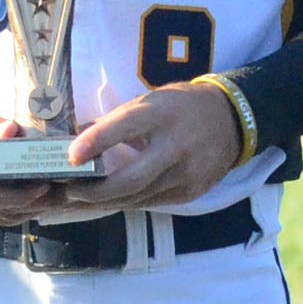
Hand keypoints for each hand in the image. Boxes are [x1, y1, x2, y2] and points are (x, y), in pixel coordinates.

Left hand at [64, 84, 244, 215]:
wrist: (232, 120)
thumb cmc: (180, 107)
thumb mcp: (149, 101)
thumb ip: (115, 121)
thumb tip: (75, 139)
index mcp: (162, 113)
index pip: (126, 126)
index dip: (98, 141)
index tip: (71, 155)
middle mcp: (177, 145)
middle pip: (133, 178)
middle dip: (97, 191)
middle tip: (69, 191)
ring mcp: (187, 173)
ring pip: (139, 197)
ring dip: (105, 202)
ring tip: (78, 202)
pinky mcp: (191, 192)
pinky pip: (152, 202)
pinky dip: (127, 202)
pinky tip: (108, 202)